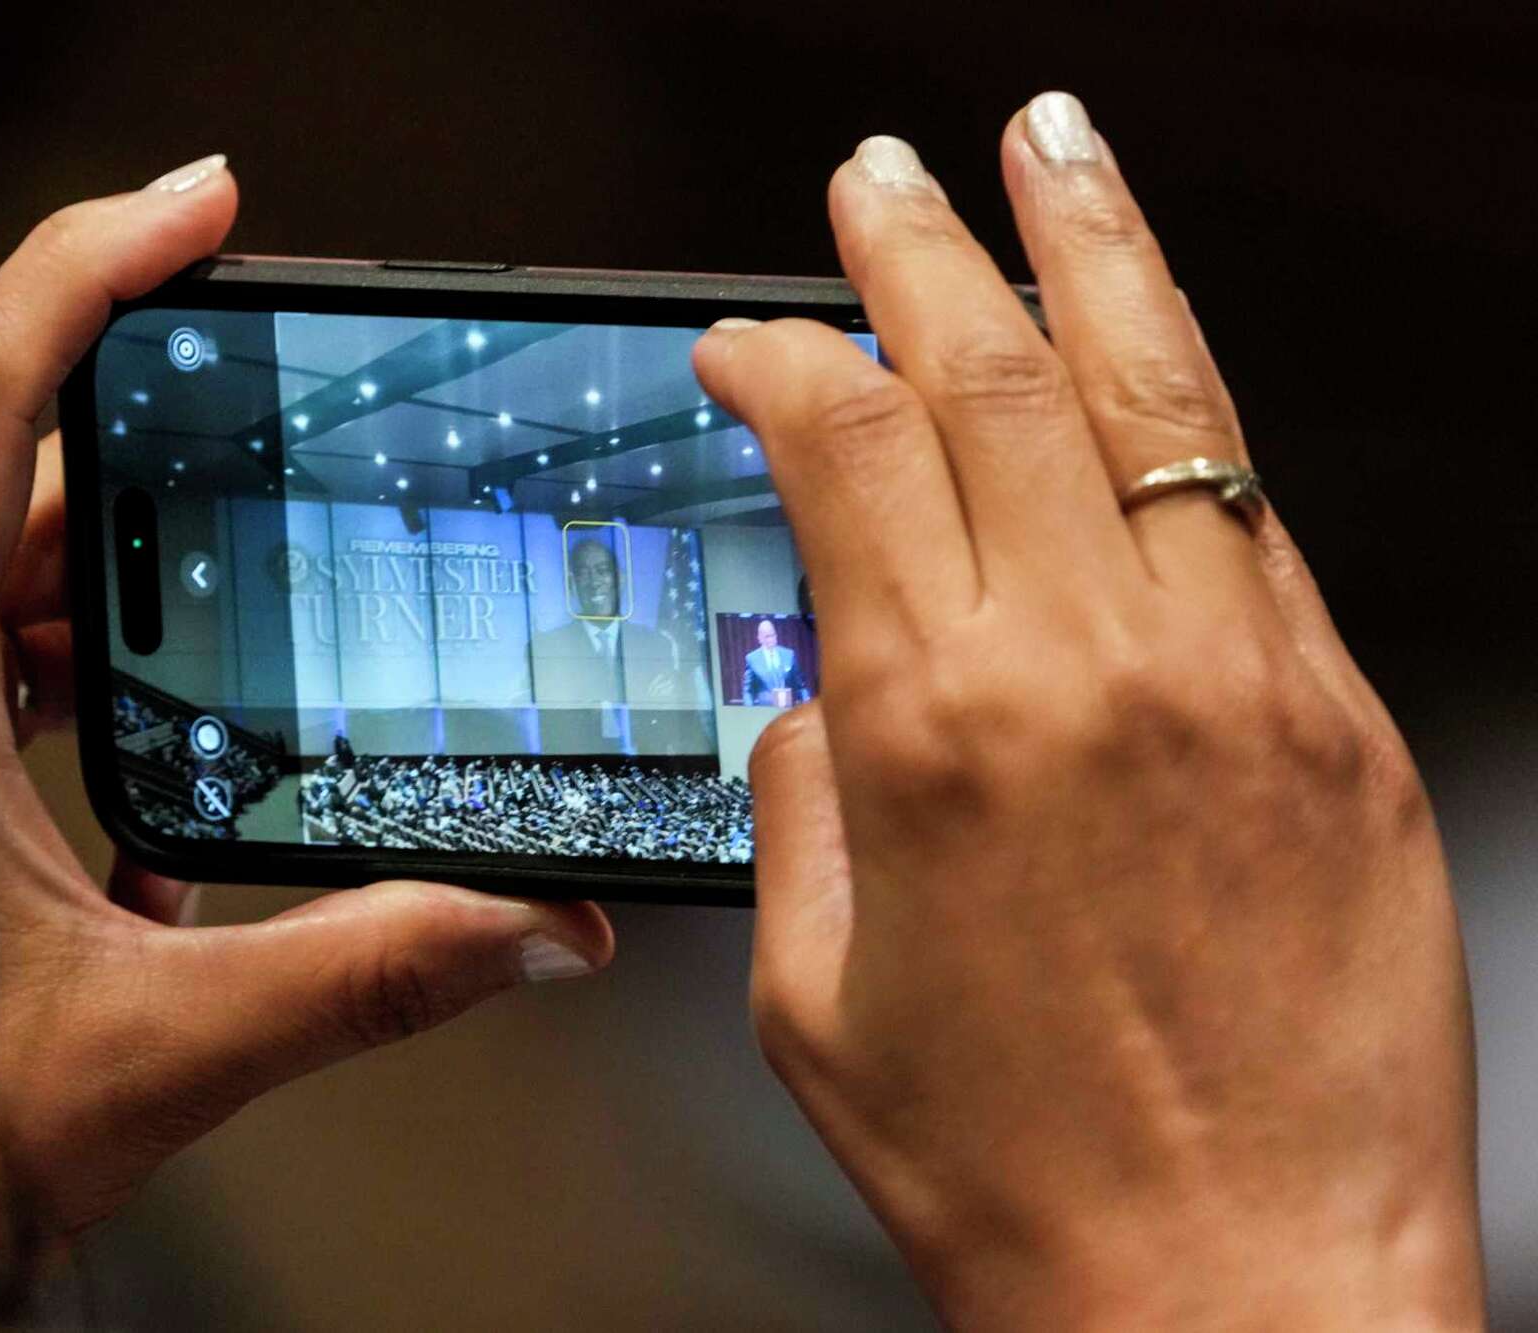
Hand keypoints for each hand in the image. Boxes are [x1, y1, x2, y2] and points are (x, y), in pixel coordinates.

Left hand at [0, 155, 612, 1289]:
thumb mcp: (157, 1053)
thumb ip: (354, 979)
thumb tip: (516, 923)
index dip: (82, 275)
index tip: (194, 214)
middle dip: (131, 415)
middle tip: (252, 404)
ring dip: (105, 544)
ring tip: (220, 570)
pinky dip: (77, 645)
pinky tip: (148, 723)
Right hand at [695, 95, 1481, 1326]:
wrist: (1239, 1286)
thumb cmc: (1026, 1168)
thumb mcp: (814, 993)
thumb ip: (800, 805)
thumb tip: (811, 701)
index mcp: (930, 729)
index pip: (843, 448)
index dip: (783, 357)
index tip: (750, 342)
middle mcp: (1088, 670)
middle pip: (988, 374)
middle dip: (920, 246)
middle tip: (886, 178)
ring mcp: (1235, 677)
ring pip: (1154, 396)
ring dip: (1092, 253)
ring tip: (1057, 154)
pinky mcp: (1340, 719)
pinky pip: (1257, 514)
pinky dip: (1194, 412)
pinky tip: (1163, 358)